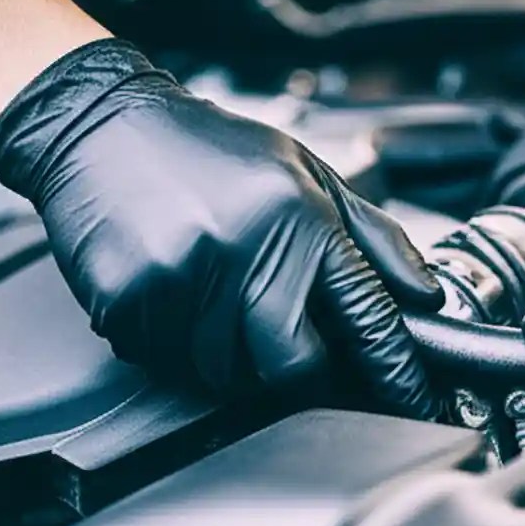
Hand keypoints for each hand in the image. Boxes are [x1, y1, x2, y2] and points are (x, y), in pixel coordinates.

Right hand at [0, 39, 443, 418]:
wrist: (99, 124)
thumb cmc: (211, 150)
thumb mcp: (308, 174)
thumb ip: (373, 237)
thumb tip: (425, 294)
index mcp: (302, 219)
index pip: (366, 315)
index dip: (395, 370)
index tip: (415, 401)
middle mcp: (246, 250)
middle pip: (293, 368)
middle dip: (301, 374)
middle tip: (288, 350)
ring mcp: (184, 278)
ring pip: (226, 373)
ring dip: (230, 355)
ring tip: (216, 294)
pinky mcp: (129, 299)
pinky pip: (167, 361)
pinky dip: (176, 343)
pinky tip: (173, 291)